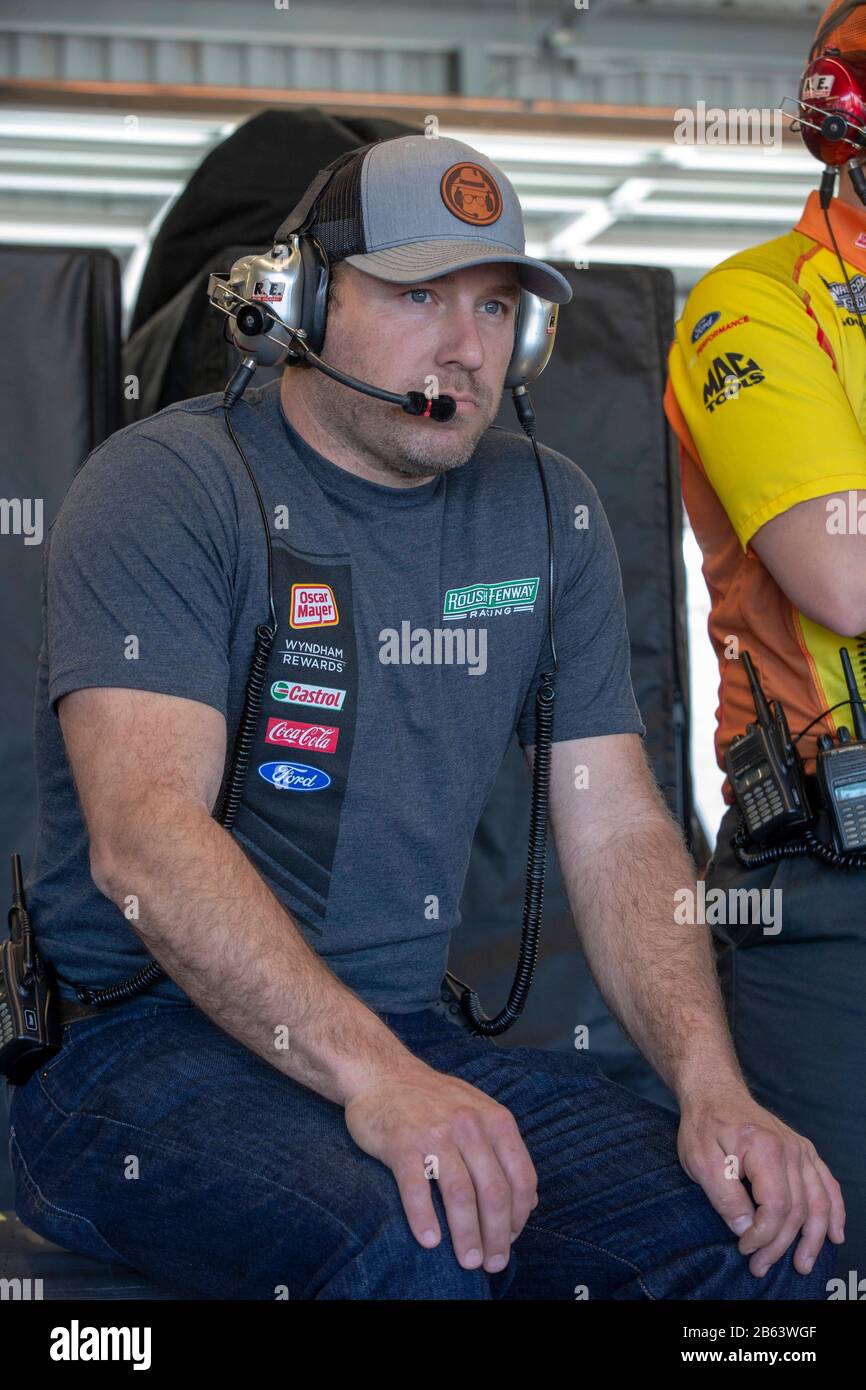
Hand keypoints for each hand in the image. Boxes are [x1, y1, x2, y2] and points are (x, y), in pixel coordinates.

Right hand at [344, 1060, 537, 1273]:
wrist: (383, 1074)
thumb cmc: (433, 1100)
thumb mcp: (478, 1112)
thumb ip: (503, 1150)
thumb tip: (529, 1202)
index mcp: (494, 1120)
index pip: (521, 1177)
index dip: (519, 1215)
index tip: (511, 1239)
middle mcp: (469, 1125)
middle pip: (493, 1191)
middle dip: (497, 1235)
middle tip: (492, 1262)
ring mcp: (434, 1134)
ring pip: (459, 1194)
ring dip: (466, 1235)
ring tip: (468, 1261)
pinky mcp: (401, 1143)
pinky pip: (417, 1188)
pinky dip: (424, 1219)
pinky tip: (430, 1241)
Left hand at [677, 1084, 845, 1278]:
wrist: (714, 1091)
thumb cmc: (704, 1124)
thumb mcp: (700, 1160)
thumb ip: (724, 1196)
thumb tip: (747, 1228)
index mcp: (765, 1149)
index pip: (776, 1207)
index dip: (764, 1236)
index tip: (744, 1248)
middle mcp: (791, 1149)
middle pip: (798, 1210)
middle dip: (780, 1245)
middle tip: (760, 1266)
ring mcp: (801, 1149)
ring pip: (818, 1202)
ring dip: (813, 1238)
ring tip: (802, 1264)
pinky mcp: (804, 1151)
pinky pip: (828, 1185)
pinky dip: (835, 1211)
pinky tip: (834, 1234)